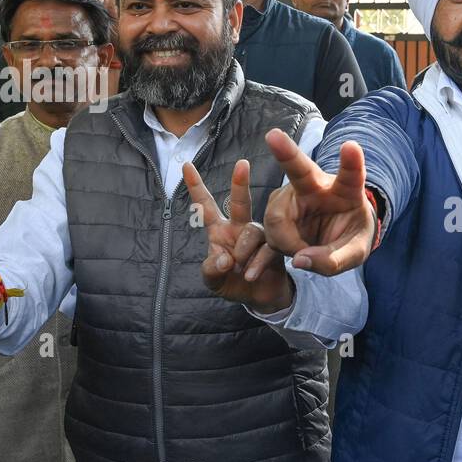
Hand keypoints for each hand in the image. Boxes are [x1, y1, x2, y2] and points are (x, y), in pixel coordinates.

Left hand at [183, 159, 293, 310]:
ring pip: (252, 230)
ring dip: (243, 250)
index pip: (206, 207)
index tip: (186, 166)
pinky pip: (266, 249)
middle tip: (242, 164)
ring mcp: (259, 237)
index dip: (196, 187)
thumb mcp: (213, 280)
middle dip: (239, 182)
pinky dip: (256, 265)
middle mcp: (239, 228)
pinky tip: (250, 276)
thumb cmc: (232, 283)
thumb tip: (224, 259)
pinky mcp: (275, 247)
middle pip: (239, 202)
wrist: (259, 297)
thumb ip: (211, 270)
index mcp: (220, 231)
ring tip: (239, 269)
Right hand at [263, 130, 375, 275]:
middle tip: (273, 136)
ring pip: (276, 219)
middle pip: (300, 170)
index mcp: (345, 192)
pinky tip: (268, 262)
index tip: (351, 146)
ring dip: (286, 243)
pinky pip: (264, 232)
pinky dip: (270, 251)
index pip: (351, 176)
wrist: (335, 240)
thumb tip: (299, 260)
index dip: (351, 162)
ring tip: (304, 253)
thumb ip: (332, 260)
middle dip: (286, 152)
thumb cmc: (350, 239)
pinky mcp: (275, 214)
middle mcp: (316, 188)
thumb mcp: (353, 254)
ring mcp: (291, 198)